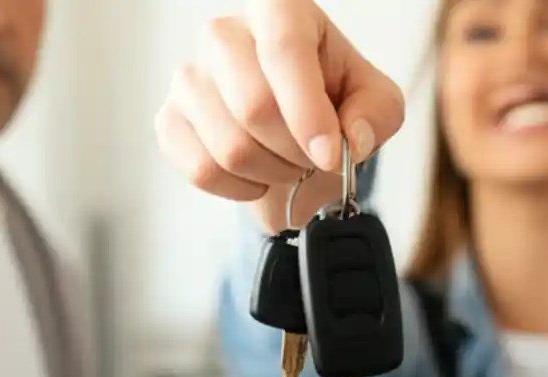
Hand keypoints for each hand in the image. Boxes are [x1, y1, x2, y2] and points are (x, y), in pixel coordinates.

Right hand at [155, 0, 405, 231]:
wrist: (297, 131)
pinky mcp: (170, 118)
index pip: (283, 45)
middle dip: (295, 151)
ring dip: (273, 173)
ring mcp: (189, 75)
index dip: (308, 110)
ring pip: (230, 147)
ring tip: (289, 164)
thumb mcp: (376, 101)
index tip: (330, 155)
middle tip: (315, 159)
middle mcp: (224, 33)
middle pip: (253, 105)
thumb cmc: (335, 101)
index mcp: (279, 10)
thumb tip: (351, 137)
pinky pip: (201, 169)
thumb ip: (377, 112)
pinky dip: (240, 188)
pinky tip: (258, 176)